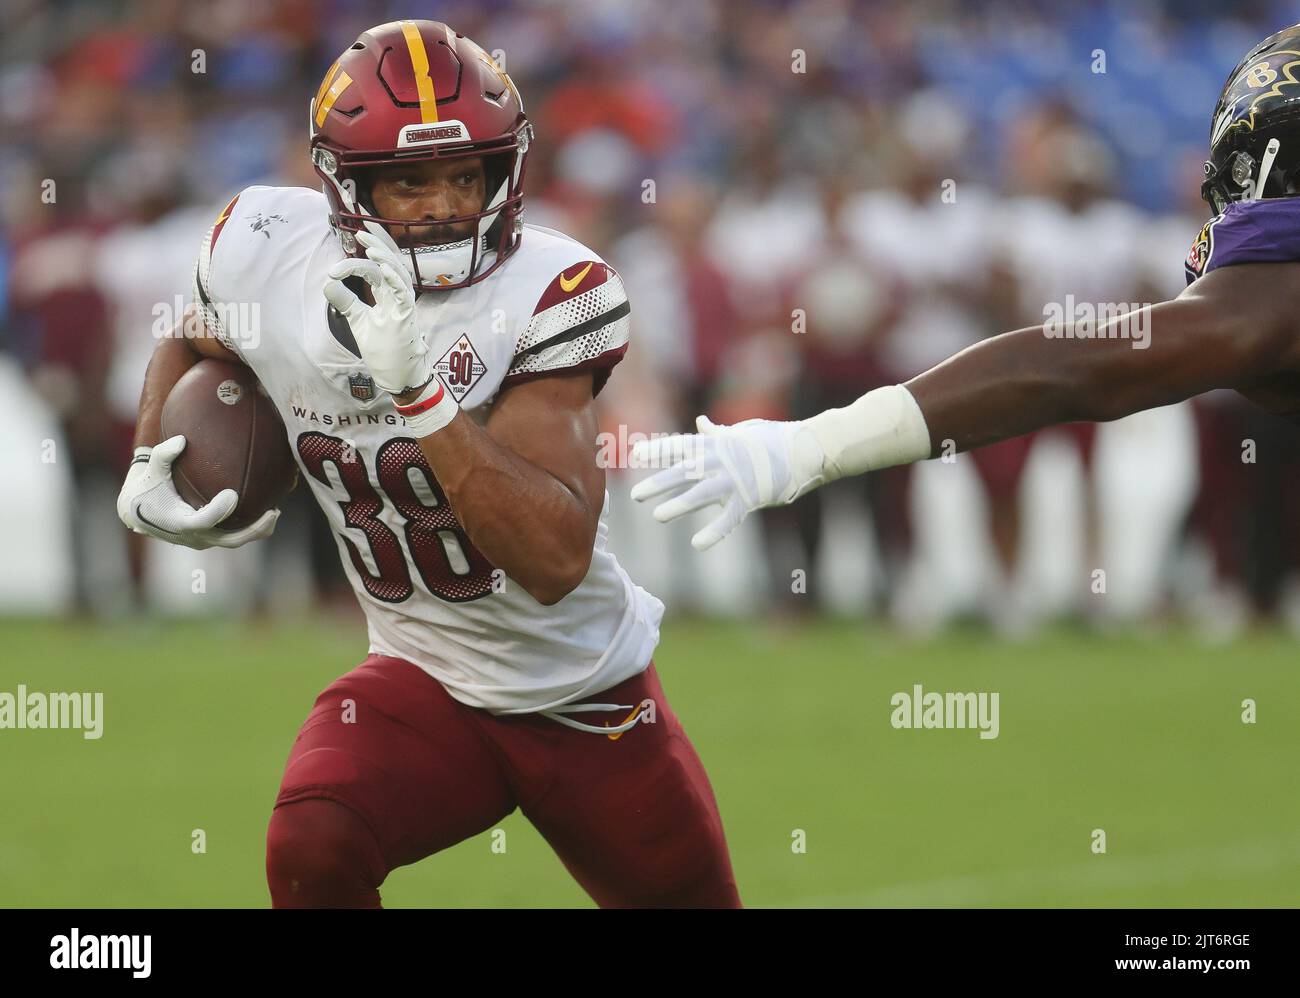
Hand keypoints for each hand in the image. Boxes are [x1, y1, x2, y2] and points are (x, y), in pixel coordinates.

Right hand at [116, 435, 279, 549]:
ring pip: (235, 541)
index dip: (219, 511)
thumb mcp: (150, 470)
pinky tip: (266, 510)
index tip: (232, 494)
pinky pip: (233, 536)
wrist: (137, 512)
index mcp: (179, 523)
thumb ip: (163, 454)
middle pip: (229, 540)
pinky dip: (250, 527)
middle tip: (273, 512)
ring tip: (275, 511)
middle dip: (253, 529)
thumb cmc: (146, 487)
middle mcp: (194, 537)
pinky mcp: (209, 538)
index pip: (203, 521)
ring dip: (257, 530)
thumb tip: (181, 440)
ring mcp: (203, 541)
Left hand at [322, 226, 430, 395]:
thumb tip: (328, 282)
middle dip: (378, 243)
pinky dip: (394, 279)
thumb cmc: (383, 350)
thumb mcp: (358, 320)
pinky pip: (404, 293)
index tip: (336, 268)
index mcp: (388, 295)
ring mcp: (405, 306)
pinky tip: (383, 268)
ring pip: (400, 274)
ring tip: (370, 247)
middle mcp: (398, 296)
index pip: (375, 269)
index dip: (358, 261)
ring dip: (386, 259)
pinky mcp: (407, 317)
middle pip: (392, 262)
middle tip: (361, 229)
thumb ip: (346, 300)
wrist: (397, 375)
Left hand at [629, 415, 824, 550]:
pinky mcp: (751, 498)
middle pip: (684, 472)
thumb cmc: (773, 440)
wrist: (805, 450)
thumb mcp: (741, 431)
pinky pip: (729, 517)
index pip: (681, 446)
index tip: (635, 454)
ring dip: (679, 505)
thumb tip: (700, 422)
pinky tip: (697, 544)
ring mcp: (736, 480)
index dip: (658, 450)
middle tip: (635, 495)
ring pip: (702, 493)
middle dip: (658, 483)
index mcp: (717, 444)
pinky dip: (714, 531)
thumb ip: (716, 433)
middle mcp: (722, 460)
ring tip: (658, 516)